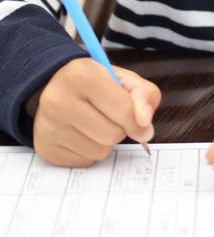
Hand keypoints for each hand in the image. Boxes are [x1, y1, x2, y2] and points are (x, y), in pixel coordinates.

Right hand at [32, 58, 161, 166]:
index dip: (138, 119)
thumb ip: (144, 96)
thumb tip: (144, 126)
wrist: (57, 87)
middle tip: (109, 114)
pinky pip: (85, 161)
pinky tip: (81, 133)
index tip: (140, 122)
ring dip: (105, 141)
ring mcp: (48, 126)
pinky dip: (90, 150)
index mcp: (82, 75)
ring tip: (94, 122)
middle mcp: (59, 100)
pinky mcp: (45, 148)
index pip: (124, 110)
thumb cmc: (95, 83)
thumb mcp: (123, 78)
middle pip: (113, 135)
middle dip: (119, 127)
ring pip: (100, 151)